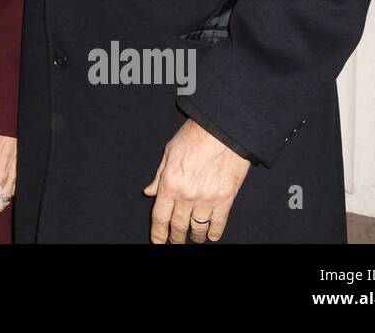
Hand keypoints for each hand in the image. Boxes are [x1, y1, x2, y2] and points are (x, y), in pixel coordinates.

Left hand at [144, 118, 250, 242]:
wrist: (223, 131)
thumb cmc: (195, 136)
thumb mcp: (169, 152)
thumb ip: (159, 176)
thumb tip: (149, 192)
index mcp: (169, 184)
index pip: (160, 217)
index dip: (159, 233)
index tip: (158, 242)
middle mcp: (186, 195)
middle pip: (178, 226)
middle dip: (176, 238)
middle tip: (175, 243)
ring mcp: (206, 199)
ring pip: (198, 227)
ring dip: (196, 237)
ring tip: (195, 239)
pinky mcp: (225, 199)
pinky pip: (218, 222)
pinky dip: (215, 232)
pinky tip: (212, 236)